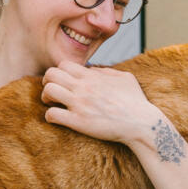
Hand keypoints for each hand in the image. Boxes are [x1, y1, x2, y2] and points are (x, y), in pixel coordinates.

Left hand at [40, 63, 161, 145]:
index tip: (63, 81)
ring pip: (48, 92)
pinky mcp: (78, 122)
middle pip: (51, 74)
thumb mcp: (125, 77)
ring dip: (46, 97)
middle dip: (48, 81)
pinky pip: (52, 114)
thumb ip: (105, 71)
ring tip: (53, 103)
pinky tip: (57, 118)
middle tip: (53, 91)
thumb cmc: (135, 101)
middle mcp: (84, 88)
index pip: (63, 64)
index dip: (59, 71)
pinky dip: (50, 116)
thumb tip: (92, 70)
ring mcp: (80, 105)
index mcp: (93, 77)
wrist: (141, 124)